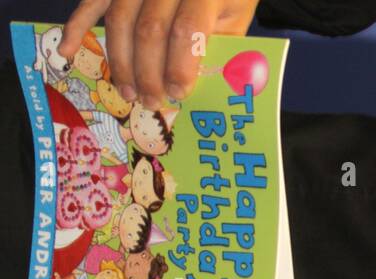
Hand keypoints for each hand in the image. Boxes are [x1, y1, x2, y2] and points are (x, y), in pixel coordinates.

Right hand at [59, 0, 260, 108]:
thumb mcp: (235, 20)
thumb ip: (221, 49)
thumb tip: (204, 93)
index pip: (187, 30)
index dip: (180, 65)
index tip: (178, 93)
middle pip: (149, 29)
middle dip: (148, 72)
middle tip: (151, 101)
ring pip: (120, 20)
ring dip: (121, 61)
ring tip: (129, 92)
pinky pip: (92, 2)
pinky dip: (77, 26)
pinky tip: (67, 51)